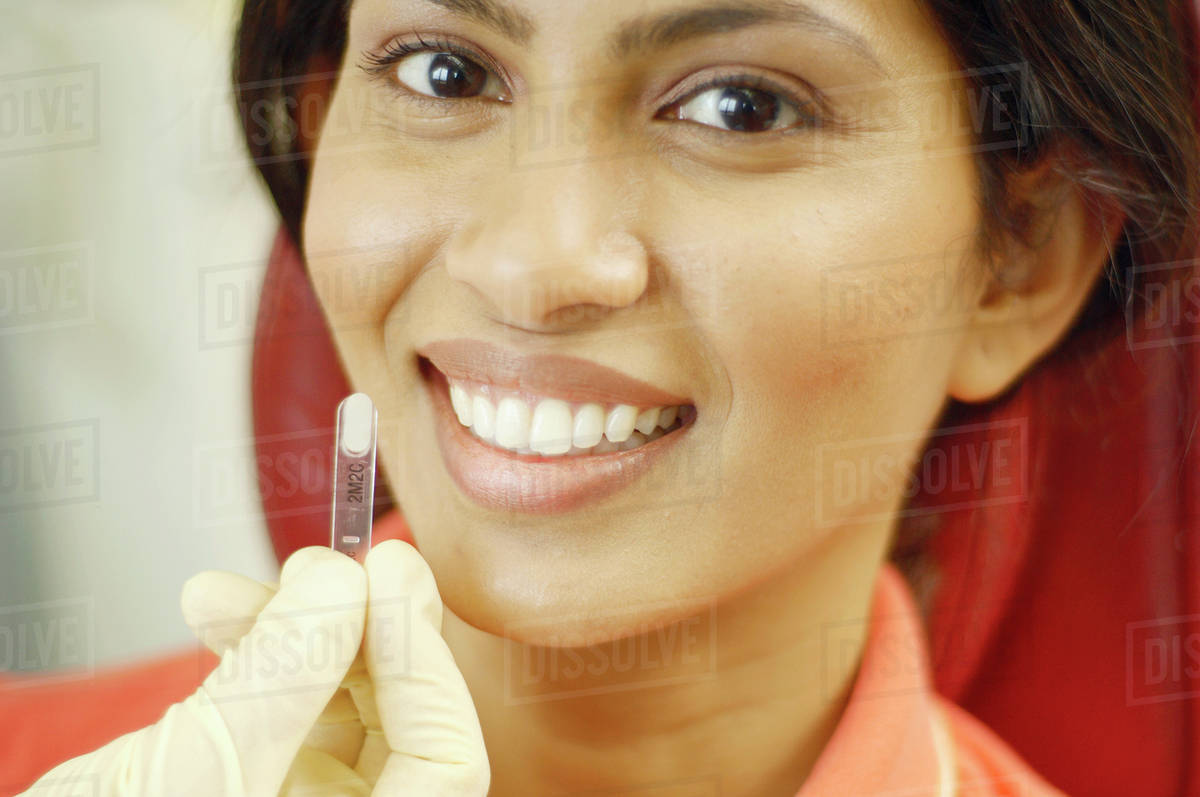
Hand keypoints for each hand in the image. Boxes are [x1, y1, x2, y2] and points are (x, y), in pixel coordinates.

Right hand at [20, 542, 489, 796]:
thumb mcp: (190, 775)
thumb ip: (277, 678)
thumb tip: (346, 581)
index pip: (447, 759)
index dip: (425, 660)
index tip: (388, 571)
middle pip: (401, 723)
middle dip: (354, 631)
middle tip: (325, 563)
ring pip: (337, 708)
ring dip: (292, 632)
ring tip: (221, 591)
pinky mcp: (254, 788)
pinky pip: (280, 714)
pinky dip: (253, 657)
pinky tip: (213, 612)